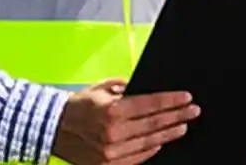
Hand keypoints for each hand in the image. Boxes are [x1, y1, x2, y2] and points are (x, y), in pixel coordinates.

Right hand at [51, 78, 199, 164]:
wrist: (52, 127)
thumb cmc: (78, 106)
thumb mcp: (102, 88)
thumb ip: (126, 87)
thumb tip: (145, 89)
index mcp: (112, 110)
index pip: (151, 105)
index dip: (172, 101)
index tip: (187, 98)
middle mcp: (113, 133)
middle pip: (154, 124)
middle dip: (177, 116)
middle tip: (193, 111)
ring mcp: (111, 152)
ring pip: (148, 143)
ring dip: (167, 134)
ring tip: (182, 126)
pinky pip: (136, 158)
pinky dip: (150, 150)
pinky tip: (160, 142)